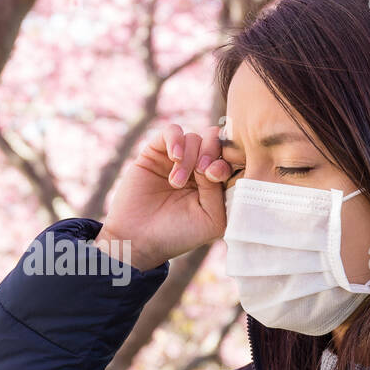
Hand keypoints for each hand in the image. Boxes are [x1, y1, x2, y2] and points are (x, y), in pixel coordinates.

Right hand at [95, 124, 232, 270]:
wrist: (138, 239)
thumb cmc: (178, 234)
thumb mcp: (212, 218)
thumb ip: (221, 190)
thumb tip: (213, 162)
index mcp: (216, 183)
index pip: (231, 158)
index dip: (228, 160)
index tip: (215, 176)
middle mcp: (199, 168)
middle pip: (215, 141)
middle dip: (211, 152)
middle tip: (201, 173)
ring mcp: (178, 159)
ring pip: (195, 137)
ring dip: (190, 157)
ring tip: (175, 182)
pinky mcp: (156, 152)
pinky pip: (172, 131)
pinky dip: (176, 140)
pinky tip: (174, 158)